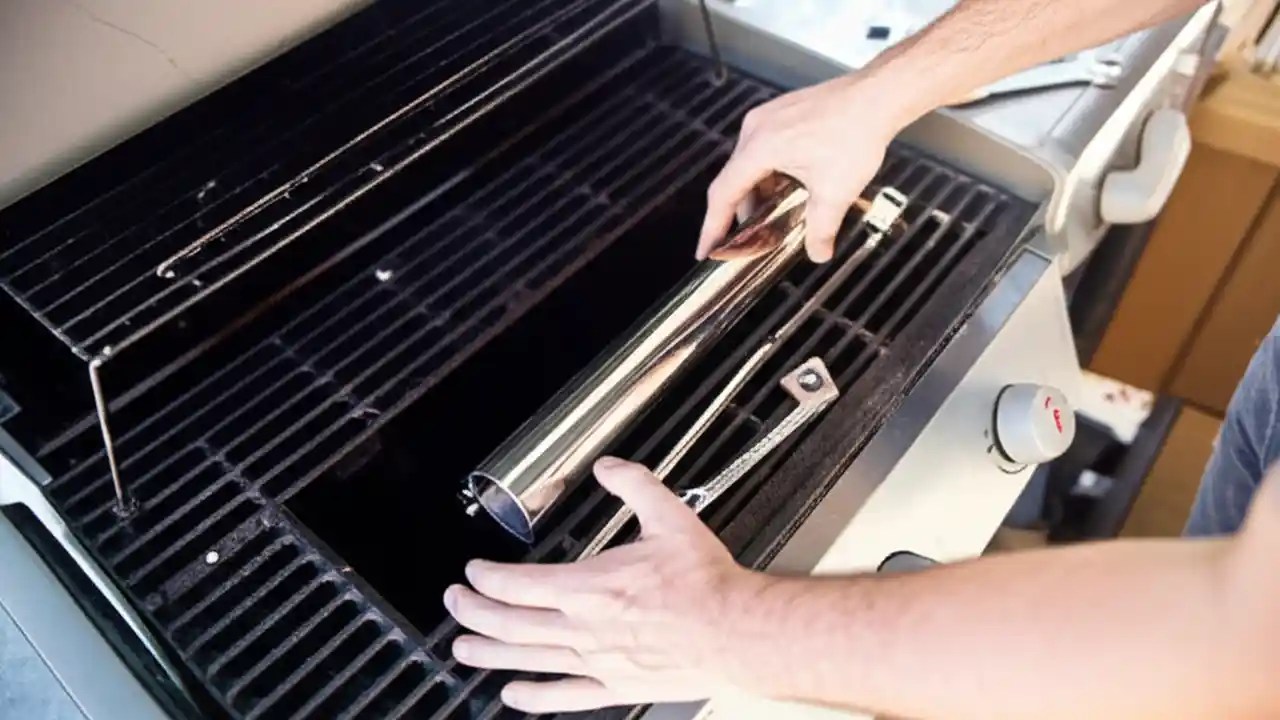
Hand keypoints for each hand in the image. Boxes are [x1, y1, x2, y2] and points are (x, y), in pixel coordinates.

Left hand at [444, 457, 762, 712]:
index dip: (487, 577)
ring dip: (488, 653)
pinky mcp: (614, 686)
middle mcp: (583, 627)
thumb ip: (634, 486)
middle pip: (509, 623)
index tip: (473, 571)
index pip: (518, 584)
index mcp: (589, 587)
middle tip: (454, 602)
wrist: (735, 631)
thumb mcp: (669, 518)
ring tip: (462, 649)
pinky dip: (533, 697)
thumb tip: (609, 466)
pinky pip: (563, 695)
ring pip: (527, 658)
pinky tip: (514, 695)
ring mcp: (595, 661)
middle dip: (473, 612)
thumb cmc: (705, 582)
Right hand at [697, 73, 909, 262]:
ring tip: (772, 219)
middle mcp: (756, 128)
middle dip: (739, 215)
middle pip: (734, 180)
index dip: (713, 227)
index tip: (707, 250)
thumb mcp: (836, 192)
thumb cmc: (855, 132)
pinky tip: (787, 190)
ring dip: (757, 194)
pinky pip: (763, 149)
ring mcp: (767, 117)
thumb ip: (821, 229)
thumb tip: (817, 253)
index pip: (723, 194)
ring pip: (749, 165)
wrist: (878, 94)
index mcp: (759, 147)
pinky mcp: (781, 113)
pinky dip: (768, 174)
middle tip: (746, 241)